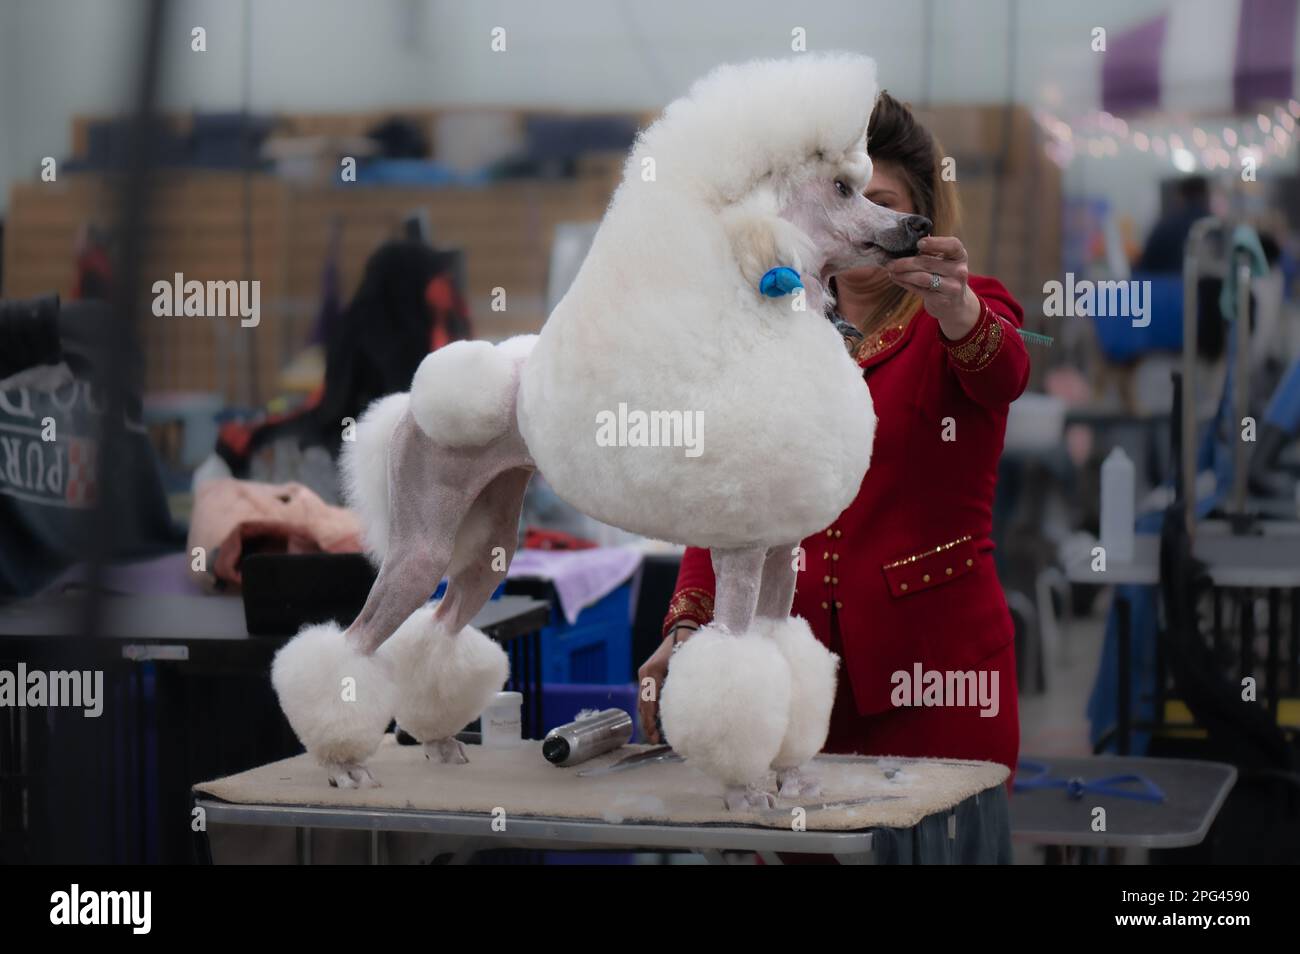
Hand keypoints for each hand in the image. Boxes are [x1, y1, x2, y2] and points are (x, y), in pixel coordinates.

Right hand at [636, 623, 697, 741]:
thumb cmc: (686, 644)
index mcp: (652, 672)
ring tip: (656, 736)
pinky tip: (657, 722)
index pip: (648, 702)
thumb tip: (688, 706)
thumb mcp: (685, 663)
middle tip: (655, 741)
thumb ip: (684, 682)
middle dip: (648, 724)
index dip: (651, 720)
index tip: (654, 736)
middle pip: (643, 704)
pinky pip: (647, 697)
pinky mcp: (649, 676)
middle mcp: (645, 674)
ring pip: (643, 702)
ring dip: (648, 718)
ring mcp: (645, 675)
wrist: (681, 629)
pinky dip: (651, 710)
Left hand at [885, 235, 980, 338]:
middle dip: (905, 262)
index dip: (935, 243)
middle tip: (890, 262)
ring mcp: (952, 287)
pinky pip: (918, 289)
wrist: (955, 304)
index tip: (918, 244)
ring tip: (891, 271)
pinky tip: (896, 278)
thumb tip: (905, 245)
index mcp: (960, 256)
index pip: (952, 245)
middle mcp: (959, 271)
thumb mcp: (945, 262)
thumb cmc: (945, 276)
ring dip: (903, 274)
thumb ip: (931, 252)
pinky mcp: (941, 300)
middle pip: (928, 263)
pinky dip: (905, 283)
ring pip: (922, 278)